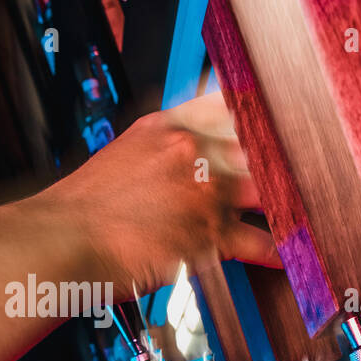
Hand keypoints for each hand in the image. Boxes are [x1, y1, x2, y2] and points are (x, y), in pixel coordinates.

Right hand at [43, 92, 281, 296]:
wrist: (63, 241)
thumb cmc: (87, 207)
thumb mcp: (127, 153)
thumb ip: (166, 148)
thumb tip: (193, 152)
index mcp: (169, 128)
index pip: (229, 106)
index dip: (256, 117)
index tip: (272, 128)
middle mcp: (192, 153)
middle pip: (258, 148)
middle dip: (277, 162)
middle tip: (294, 173)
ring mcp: (204, 193)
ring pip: (267, 191)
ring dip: (284, 202)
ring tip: (297, 209)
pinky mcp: (210, 236)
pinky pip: (259, 242)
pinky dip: (277, 250)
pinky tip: (288, 254)